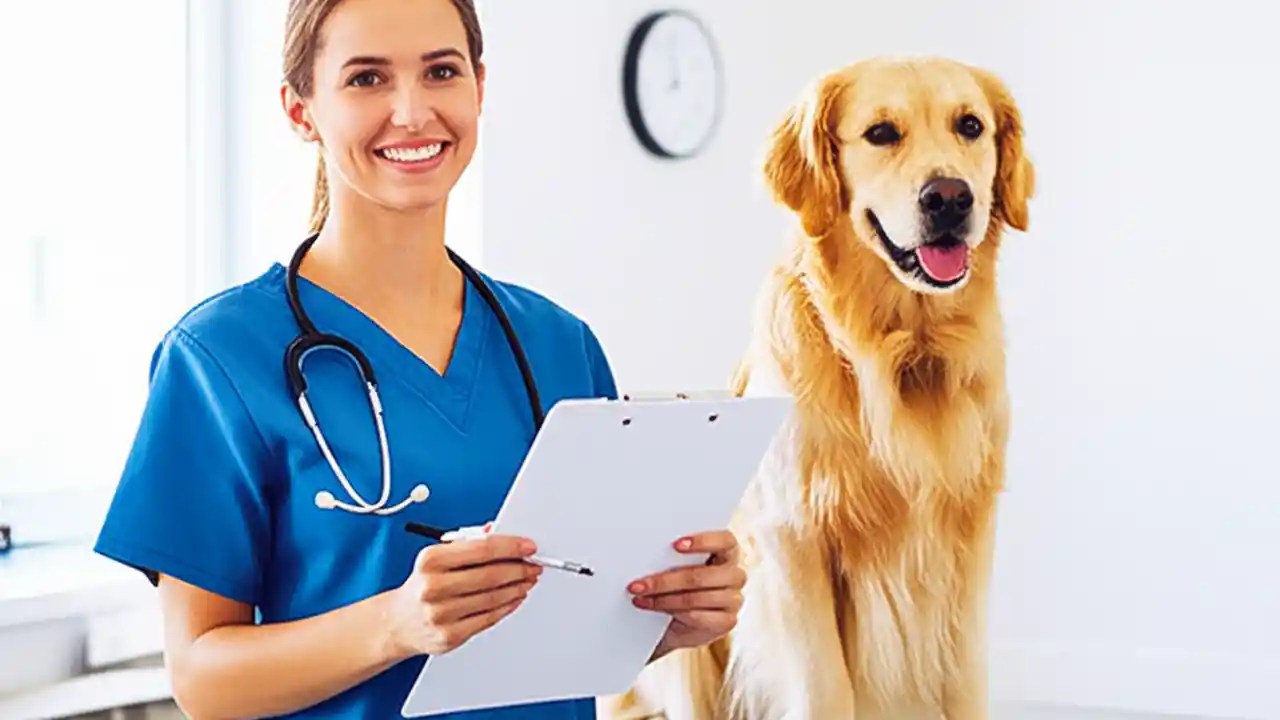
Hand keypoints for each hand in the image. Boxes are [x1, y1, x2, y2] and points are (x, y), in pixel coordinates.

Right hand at [384, 534, 541, 658]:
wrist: (399, 621)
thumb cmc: (423, 585)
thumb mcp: (437, 557)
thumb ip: (468, 543)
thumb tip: (495, 530)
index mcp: (431, 560)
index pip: (481, 549)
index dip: (511, 547)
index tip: (529, 546)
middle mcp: (433, 587)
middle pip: (491, 575)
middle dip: (519, 569)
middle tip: (534, 565)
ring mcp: (441, 614)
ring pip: (493, 598)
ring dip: (518, 588)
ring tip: (528, 580)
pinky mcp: (450, 636)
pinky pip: (488, 619)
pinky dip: (507, 607)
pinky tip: (515, 597)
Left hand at [627, 530, 745, 658]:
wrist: (679, 622)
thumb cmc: (678, 584)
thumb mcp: (679, 565)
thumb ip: (675, 555)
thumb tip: (649, 549)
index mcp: (728, 552)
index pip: (725, 541)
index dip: (702, 541)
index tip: (675, 545)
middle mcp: (735, 575)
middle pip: (701, 576)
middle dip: (665, 580)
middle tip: (638, 584)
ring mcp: (733, 600)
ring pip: (694, 598)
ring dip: (662, 599)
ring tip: (640, 597)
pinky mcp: (727, 622)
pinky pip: (696, 617)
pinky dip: (670, 611)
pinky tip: (652, 607)